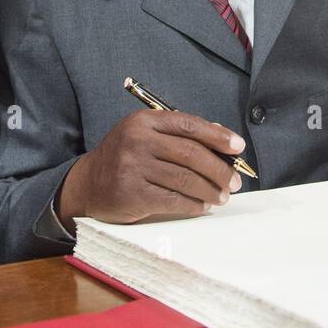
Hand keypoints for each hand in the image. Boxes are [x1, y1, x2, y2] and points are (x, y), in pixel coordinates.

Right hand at [57, 110, 243, 226]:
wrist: (89, 184)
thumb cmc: (127, 157)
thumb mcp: (146, 135)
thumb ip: (179, 135)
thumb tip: (224, 141)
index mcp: (145, 121)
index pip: (189, 125)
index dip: (218, 136)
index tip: (239, 147)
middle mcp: (137, 140)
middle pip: (191, 154)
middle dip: (219, 169)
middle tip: (234, 181)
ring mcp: (132, 167)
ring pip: (185, 179)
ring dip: (210, 190)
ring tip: (223, 196)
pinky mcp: (131, 193)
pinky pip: (173, 200)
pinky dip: (194, 205)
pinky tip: (203, 206)